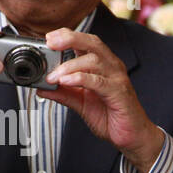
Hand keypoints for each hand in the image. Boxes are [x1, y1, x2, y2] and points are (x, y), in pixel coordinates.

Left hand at [38, 28, 162, 171]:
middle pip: (92, 43)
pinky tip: (65, 81)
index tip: (49, 38)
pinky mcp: (119, 93)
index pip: (87, 41)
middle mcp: (112, 67)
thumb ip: (63, 93)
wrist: (131, 137)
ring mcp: (117, 79)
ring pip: (94, 61)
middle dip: (69, 39)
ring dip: (69, 66)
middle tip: (50, 43)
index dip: (68, 35)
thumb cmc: (110, 116)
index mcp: (103, 65)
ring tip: (52, 76)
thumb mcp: (80, 103)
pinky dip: (80, 79)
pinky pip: (98, 81)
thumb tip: (41, 88)